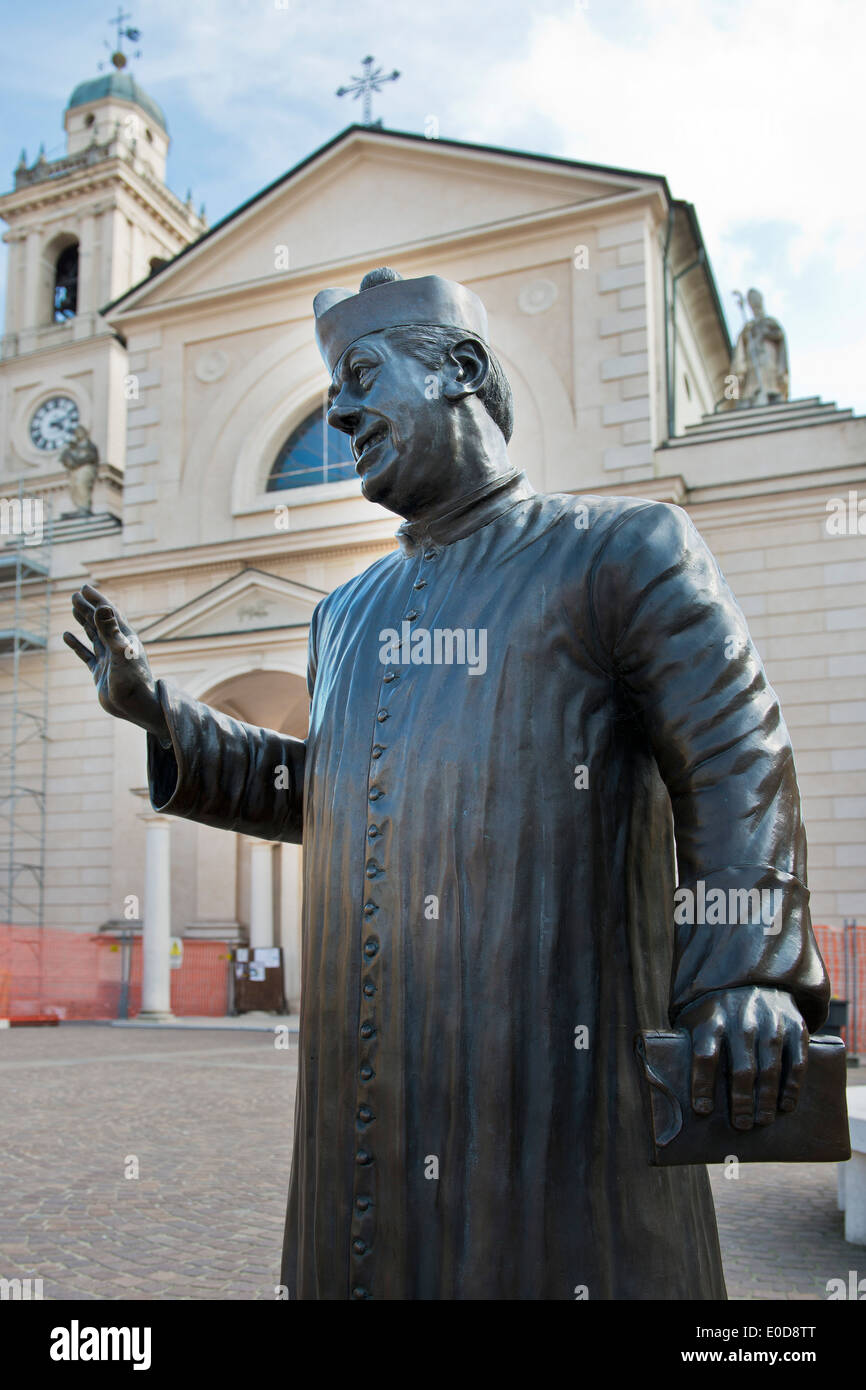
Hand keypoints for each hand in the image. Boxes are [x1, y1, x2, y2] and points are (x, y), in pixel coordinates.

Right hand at [63, 583, 169, 744]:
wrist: (136, 708)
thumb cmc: (133, 681)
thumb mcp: (120, 652)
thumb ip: (110, 630)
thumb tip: (102, 606)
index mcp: (124, 638)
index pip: (109, 614)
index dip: (97, 600)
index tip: (84, 588)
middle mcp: (117, 646)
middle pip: (100, 622)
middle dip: (88, 608)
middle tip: (74, 595)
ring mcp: (108, 659)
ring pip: (93, 636)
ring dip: (84, 622)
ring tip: (74, 608)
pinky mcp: (100, 672)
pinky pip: (86, 654)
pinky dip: (76, 645)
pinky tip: (67, 636)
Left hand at [677, 986, 807, 1129]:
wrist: (753, 973)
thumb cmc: (717, 1011)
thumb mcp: (696, 1018)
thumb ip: (689, 1048)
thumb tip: (676, 1093)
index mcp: (711, 1018)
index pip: (704, 1055)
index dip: (702, 1084)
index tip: (702, 1110)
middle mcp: (741, 1018)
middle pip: (741, 1067)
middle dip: (741, 1101)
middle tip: (741, 1125)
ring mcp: (770, 1020)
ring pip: (770, 1066)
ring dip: (767, 1098)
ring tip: (762, 1121)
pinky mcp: (794, 1023)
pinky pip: (796, 1059)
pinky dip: (792, 1085)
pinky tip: (786, 1105)